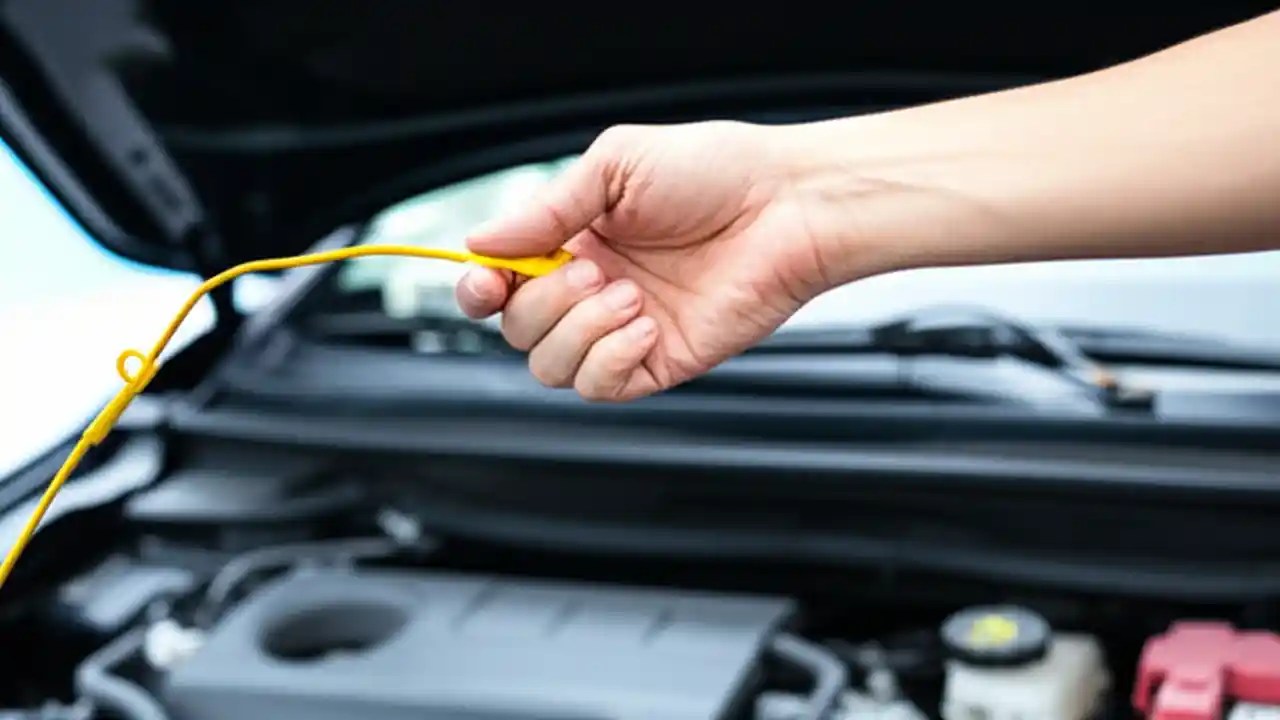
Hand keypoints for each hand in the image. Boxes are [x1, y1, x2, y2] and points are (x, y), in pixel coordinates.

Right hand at [455, 121, 838, 401]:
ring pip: (551, 366)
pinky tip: (644, 325)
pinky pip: (600, 387)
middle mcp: (593, 290)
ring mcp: (623, 331)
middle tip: (594, 271)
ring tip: (629, 295)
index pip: (500, 284)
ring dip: (579, 331)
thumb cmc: (716, 173)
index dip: (478, 289)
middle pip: (518, 330)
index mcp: (574, 240)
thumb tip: (480, 242)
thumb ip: (546, 209)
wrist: (788, 208)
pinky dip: (609, 359)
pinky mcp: (658, 363)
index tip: (485, 281)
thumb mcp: (615, 166)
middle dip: (544, 304)